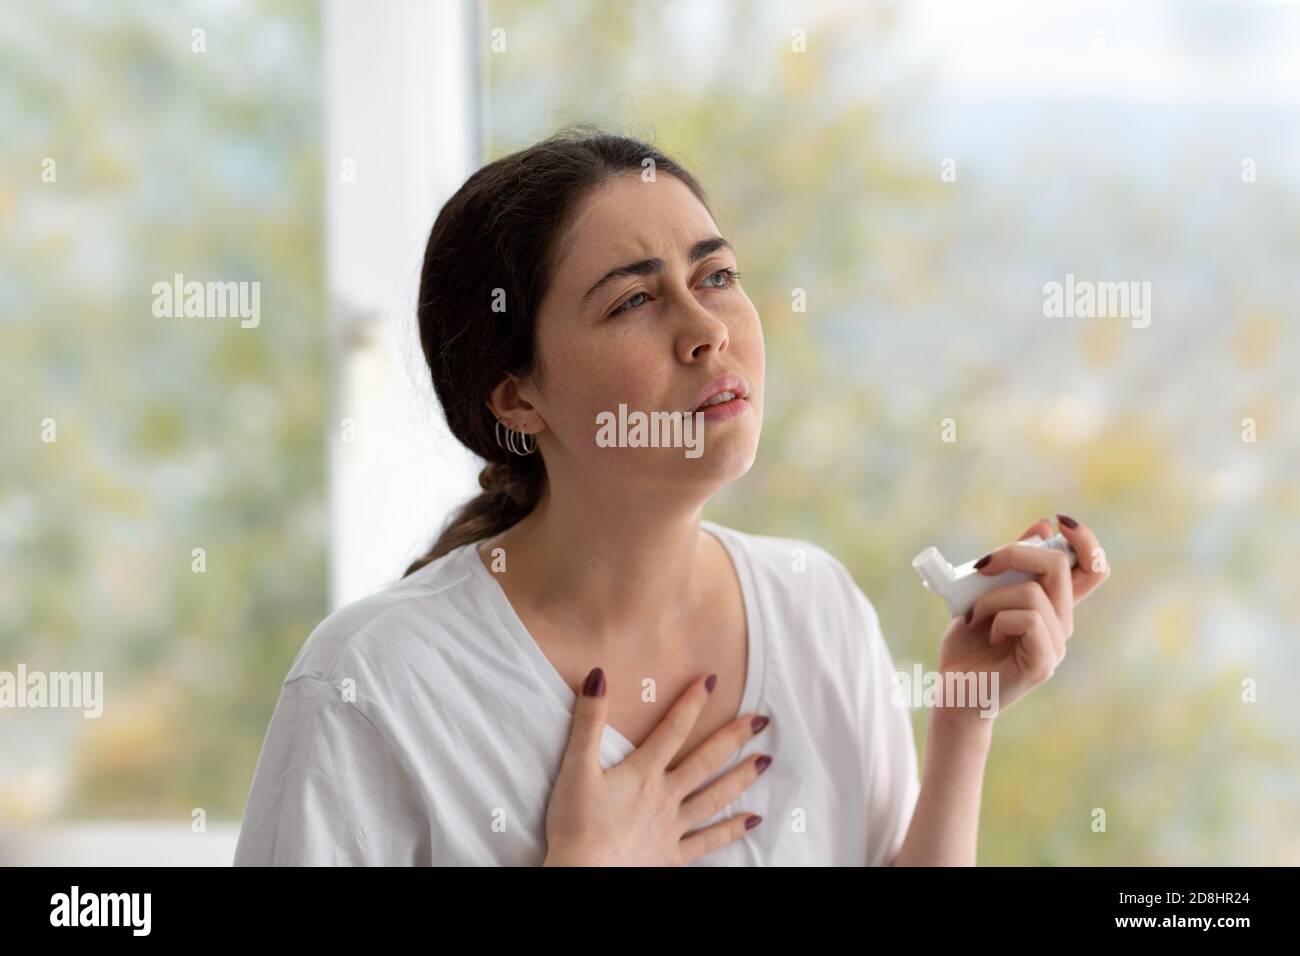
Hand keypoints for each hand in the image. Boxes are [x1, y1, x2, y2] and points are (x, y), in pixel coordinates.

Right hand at [542, 669, 770, 865]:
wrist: (582, 875)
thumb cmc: (575, 824)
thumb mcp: (575, 767)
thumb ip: (588, 722)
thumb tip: (598, 675)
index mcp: (643, 773)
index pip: (673, 729)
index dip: (692, 702)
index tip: (712, 680)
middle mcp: (665, 796)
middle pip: (705, 761)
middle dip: (734, 738)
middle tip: (762, 721)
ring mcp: (672, 827)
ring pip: (714, 798)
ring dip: (741, 778)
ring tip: (766, 762)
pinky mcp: (672, 855)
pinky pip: (708, 842)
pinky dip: (732, 831)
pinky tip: (754, 820)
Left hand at [934, 514, 1109, 719]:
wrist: (953, 692)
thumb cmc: (967, 645)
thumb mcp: (983, 593)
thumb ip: (1010, 566)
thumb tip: (1041, 526)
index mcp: (1053, 606)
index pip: (1093, 569)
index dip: (1086, 540)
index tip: (1059, 522)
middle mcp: (1061, 624)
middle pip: (1062, 567)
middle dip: (1017, 552)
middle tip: (983, 565)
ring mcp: (1055, 646)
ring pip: (1035, 593)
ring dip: (992, 596)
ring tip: (974, 616)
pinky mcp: (1042, 664)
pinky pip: (1028, 619)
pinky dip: (998, 618)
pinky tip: (987, 633)